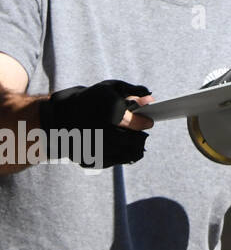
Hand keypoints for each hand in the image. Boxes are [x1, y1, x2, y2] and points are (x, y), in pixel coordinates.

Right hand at [37, 80, 153, 167]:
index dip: (145, 122)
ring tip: (134, 142)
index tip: (149, 122)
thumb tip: (151, 99)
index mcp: (111, 113)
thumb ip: (135, 92)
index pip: (138, 124)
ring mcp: (95, 147)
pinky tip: (119, 148)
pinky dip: (119, 156)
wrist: (59, 116)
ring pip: (126, 154)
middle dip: (140, 137)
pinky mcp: (88, 158)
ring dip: (133, 148)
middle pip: (135, 142)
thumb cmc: (91, 98)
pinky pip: (113, 161)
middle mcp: (103, 132)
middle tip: (141, 135)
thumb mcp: (112, 87)